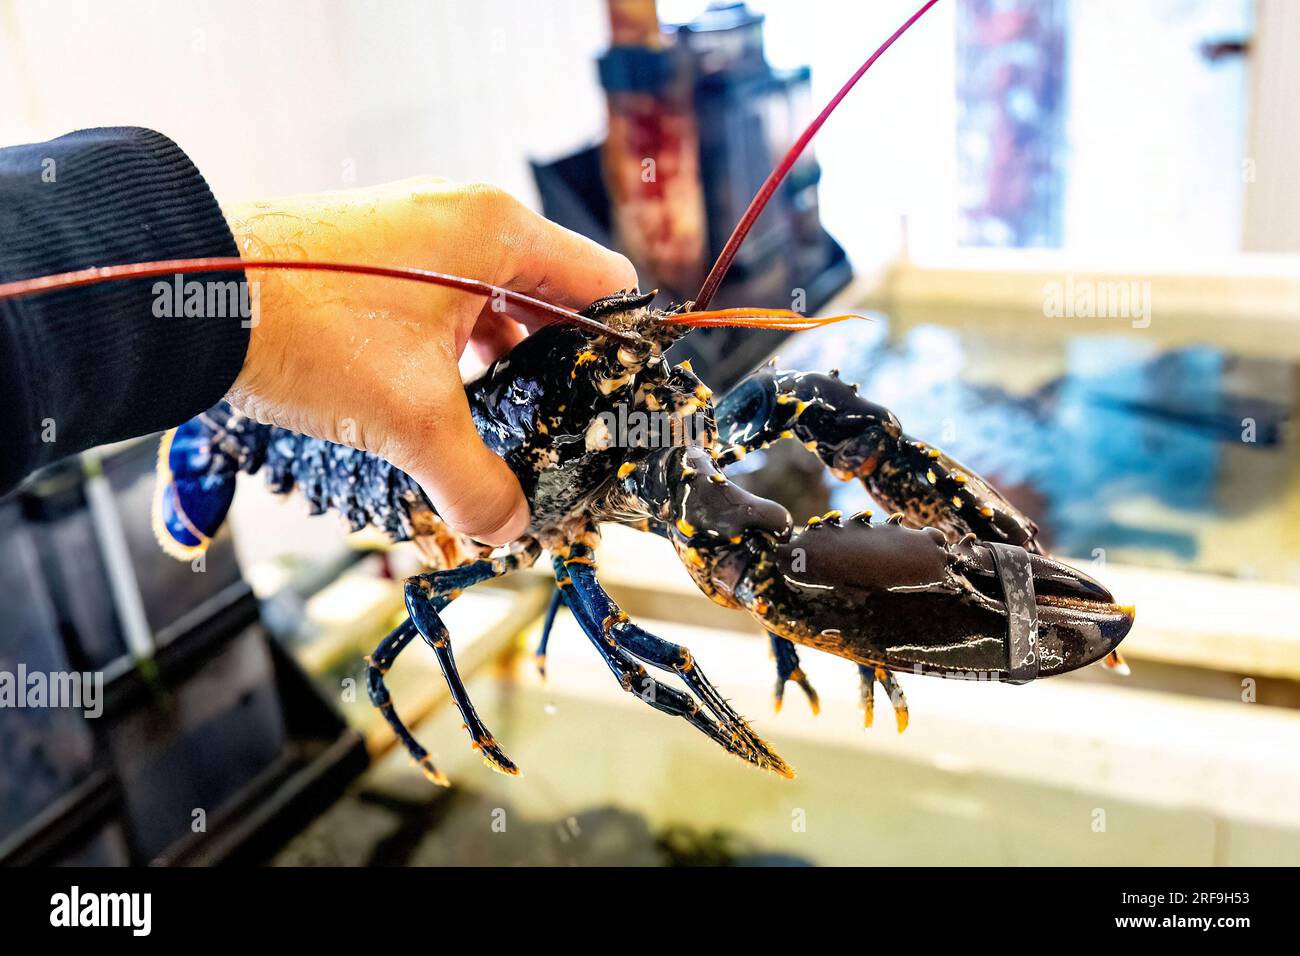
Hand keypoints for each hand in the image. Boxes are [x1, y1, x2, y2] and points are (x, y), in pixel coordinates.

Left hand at [223, 178, 635, 544]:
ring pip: (497, 302)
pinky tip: (452, 401)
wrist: (183, 296)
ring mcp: (418, 234)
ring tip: (515, 425)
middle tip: (574, 428)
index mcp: (497, 232)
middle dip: (565, 367)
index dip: (626, 347)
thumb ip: (476, 481)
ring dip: (511, 363)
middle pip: (553, 295)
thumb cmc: (306, 327)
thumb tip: (509, 528)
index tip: (628, 402)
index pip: (604, 284)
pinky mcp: (379, 257)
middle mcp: (465, 220)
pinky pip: (449, 304)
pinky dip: (462, 352)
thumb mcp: (410, 418)